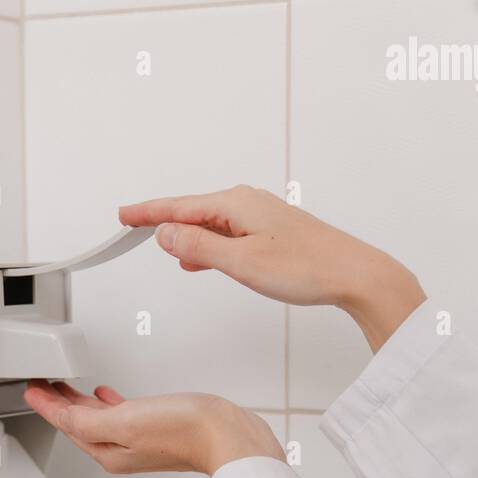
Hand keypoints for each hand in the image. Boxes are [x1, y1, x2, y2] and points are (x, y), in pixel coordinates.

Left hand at [23, 381, 285, 477]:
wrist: (229, 437)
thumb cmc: (187, 432)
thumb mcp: (127, 421)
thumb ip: (90, 421)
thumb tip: (63, 415)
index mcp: (108, 450)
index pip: (66, 424)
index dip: (45, 404)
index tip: (30, 388)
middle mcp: (120, 449)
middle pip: (77, 423)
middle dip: (57, 403)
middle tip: (40, 385)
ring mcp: (139, 440)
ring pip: (96, 419)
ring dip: (78, 403)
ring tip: (64, 387)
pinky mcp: (157, 429)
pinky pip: (119, 415)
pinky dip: (106, 403)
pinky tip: (106, 394)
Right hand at [120, 185, 425, 352]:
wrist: (353, 274)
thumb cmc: (305, 267)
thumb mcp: (241, 262)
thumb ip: (199, 247)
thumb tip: (166, 234)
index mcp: (235, 204)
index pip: (178, 207)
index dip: (148, 213)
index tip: (123, 215)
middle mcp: (247, 203)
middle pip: (193, 211)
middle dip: (163, 221)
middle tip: (132, 225)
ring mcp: (261, 218)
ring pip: (211, 225)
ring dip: (186, 236)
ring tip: (161, 245)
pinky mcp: (272, 234)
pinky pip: (227, 235)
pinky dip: (208, 245)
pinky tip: (201, 258)